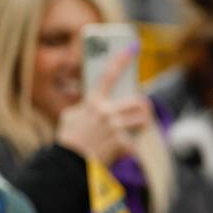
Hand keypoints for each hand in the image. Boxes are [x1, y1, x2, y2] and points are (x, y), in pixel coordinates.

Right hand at [55, 46, 151, 163]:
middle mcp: (106, 113)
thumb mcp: (70, 116)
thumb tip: (95, 102)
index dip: (121, 60)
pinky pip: (135, 142)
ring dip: (142, 125)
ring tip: (136, 129)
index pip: (109, 75)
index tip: (132, 48)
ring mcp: (115, 128)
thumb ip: (84, 106)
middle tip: (143, 109)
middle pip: (139, 102)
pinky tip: (118, 152)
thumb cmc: (68, 140)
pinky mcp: (122, 144)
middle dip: (144, 107)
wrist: (67, 164)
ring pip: (143, 120)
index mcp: (93, 102)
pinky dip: (129, 148)